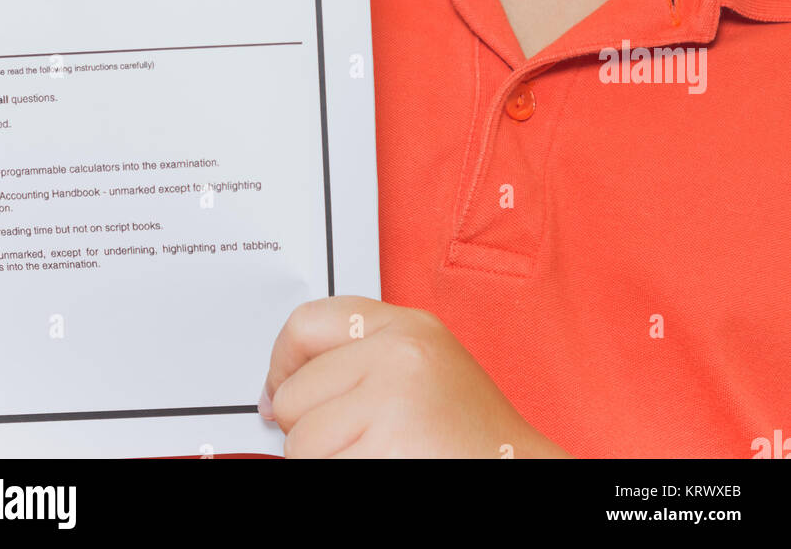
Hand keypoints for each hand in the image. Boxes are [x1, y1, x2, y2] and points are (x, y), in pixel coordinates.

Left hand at [258, 295, 571, 458]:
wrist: (521, 475)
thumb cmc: (474, 441)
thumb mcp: (423, 372)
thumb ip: (362, 363)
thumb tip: (278, 394)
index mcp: (408, 329)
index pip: (307, 323)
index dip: (281, 363)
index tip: (277, 394)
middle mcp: (399, 355)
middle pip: (295, 395)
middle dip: (309, 431)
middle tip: (354, 445)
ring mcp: (392, 400)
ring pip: (300, 445)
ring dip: (326, 462)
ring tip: (376, 458)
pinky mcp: (385, 450)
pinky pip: (320, 471)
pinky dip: (338, 477)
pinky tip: (380, 470)